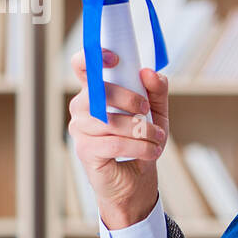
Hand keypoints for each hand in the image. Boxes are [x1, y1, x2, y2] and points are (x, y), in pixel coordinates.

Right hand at [67, 47, 168, 227]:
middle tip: (147, 110)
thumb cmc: (141, 141)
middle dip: (129, 98)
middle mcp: (82, 108)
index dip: (93, 57)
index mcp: (96, 91)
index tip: (115, 59)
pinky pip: (114, 143)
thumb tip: (149, 73)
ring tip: (157, 137)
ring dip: (140, 129)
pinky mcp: (86, 151)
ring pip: (109, 120)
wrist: (136, 180)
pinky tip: (153, 151)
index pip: (82, 65)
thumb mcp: (157, 112)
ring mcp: (80, 130)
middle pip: (97, 91)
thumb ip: (156, 89)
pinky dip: (140, 147)